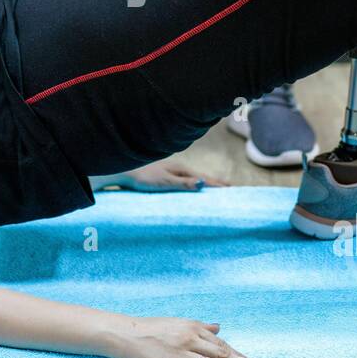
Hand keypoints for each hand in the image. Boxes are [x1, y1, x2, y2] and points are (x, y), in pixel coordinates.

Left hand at [92, 159, 232, 191]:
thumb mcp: (165, 182)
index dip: (219, 185)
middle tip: (230, 189)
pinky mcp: (164, 174)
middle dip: (215, 183)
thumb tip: (204, 183)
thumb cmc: (143, 177)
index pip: (205, 179)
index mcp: (182, 169)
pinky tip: (192, 186)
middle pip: (202, 177)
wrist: (124, 170)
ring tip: (216, 188)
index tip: (232, 190)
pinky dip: (193, 183)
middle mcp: (179, 168)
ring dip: (205, 183)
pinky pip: (184, 179)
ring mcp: (171, 170)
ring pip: (193, 177)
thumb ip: (184, 183)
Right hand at [107, 316, 264, 357]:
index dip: (241, 356)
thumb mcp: (178, 322)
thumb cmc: (151, 328)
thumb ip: (200, 326)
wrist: (125, 334)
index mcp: (193, 327)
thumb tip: (218, 327)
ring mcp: (181, 355)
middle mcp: (190, 340)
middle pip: (223, 355)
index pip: (223, 344)